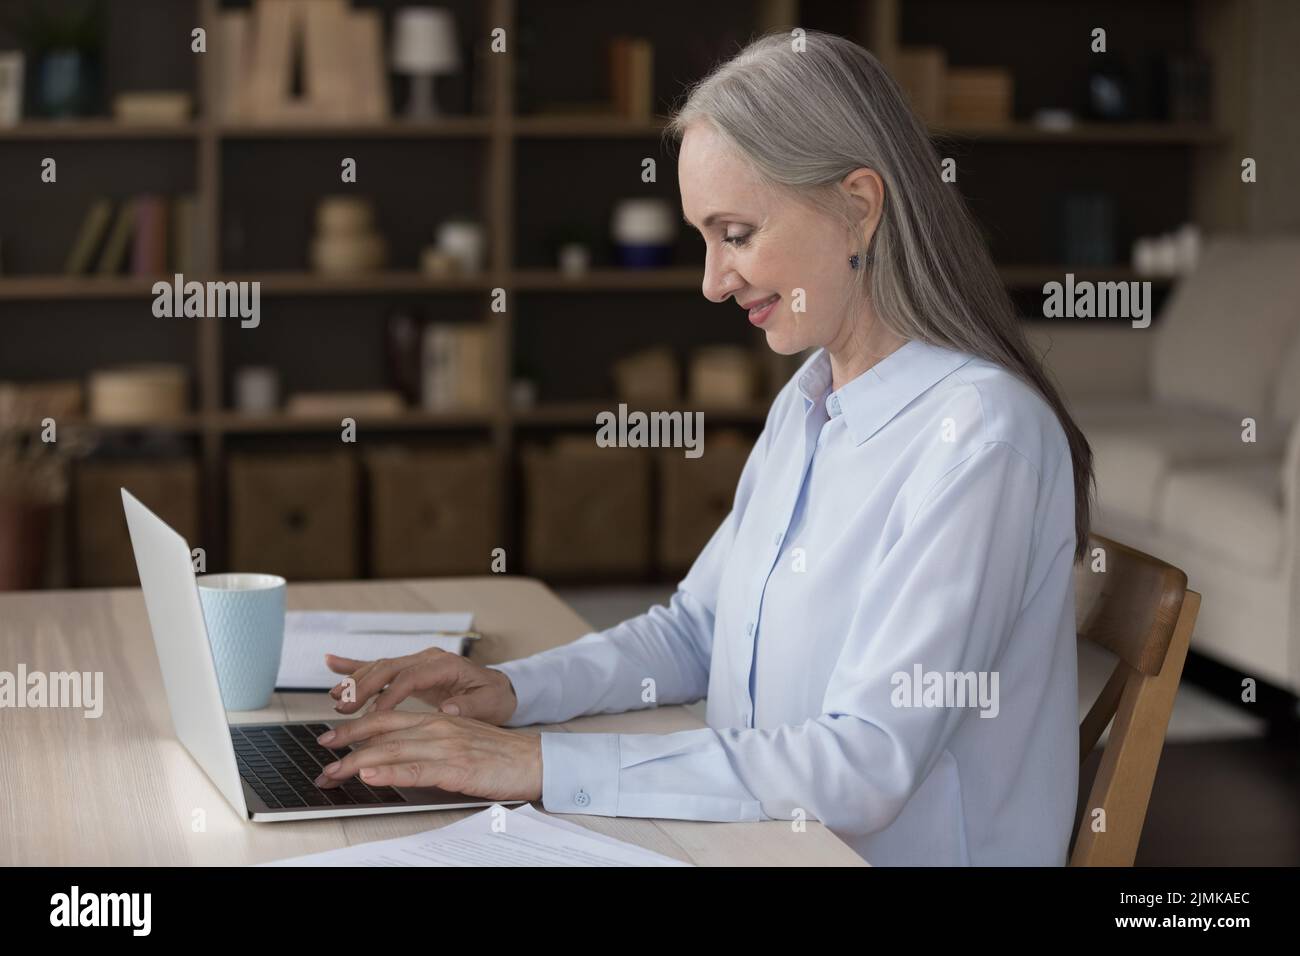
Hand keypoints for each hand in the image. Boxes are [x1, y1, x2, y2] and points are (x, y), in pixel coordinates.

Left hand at [313, 711, 542, 801]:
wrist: (536, 760)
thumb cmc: (500, 755)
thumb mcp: (461, 740)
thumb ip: (431, 741)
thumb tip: (400, 752)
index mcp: (438, 718)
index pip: (387, 718)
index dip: (355, 727)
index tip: (330, 738)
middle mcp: (438, 726)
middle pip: (382, 731)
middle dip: (346, 742)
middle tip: (320, 754)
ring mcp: (446, 745)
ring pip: (392, 750)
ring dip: (357, 762)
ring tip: (332, 772)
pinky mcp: (456, 767)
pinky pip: (417, 769)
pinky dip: (390, 772)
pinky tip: (370, 776)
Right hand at [325, 647, 518, 724]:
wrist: (501, 688)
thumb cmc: (494, 697)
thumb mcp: (489, 704)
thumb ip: (469, 707)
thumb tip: (448, 709)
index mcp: (446, 665)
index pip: (411, 677)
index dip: (390, 694)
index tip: (373, 714)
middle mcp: (428, 659)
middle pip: (388, 667)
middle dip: (362, 687)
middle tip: (342, 709)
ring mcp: (417, 662)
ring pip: (379, 667)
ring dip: (354, 681)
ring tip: (333, 699)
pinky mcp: (410, 670)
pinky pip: (379, 666)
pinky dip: (354, 665)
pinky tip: (331, 662)